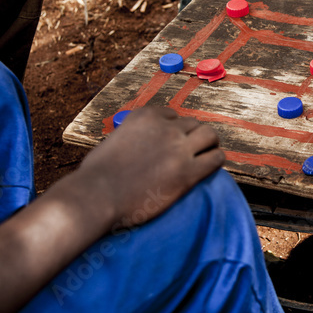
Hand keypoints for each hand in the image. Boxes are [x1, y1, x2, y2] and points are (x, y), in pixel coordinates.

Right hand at [76, 106, 224, 227]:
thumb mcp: (113, 141)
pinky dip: (215, 161)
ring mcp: (178, 148)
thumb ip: (132, 137)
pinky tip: (208, 170)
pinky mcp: (188, 171)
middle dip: (193, 137)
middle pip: (194, 124)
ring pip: (210, 136)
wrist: (96, 196)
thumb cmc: (96, 176)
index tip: (172, 143)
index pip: (172, 116)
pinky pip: (216, 159)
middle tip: (191, 152)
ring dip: (209, 145)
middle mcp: (165, 127)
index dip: (174, 130)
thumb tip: (139, 145)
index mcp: (145, 116)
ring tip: (204, 158)